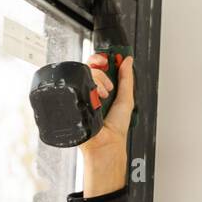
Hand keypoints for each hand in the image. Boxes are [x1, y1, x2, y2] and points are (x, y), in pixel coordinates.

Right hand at [79, 53, 134, 195]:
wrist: (106, 144)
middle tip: (108, 78)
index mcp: (103, 89)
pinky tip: (96, 98)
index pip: (98, 67)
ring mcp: (81, 95)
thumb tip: (128, 61)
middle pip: (89, 67)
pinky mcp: (73, 101)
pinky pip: (76, 85)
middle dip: (100, 68)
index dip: (103, 59)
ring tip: (106, 95)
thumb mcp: (126, 100)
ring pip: (84, 74)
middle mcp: (91, 91)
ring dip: (99, 81)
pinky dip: (89, 88)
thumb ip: (127, 79)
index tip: (110, 58)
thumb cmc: (116, 128)